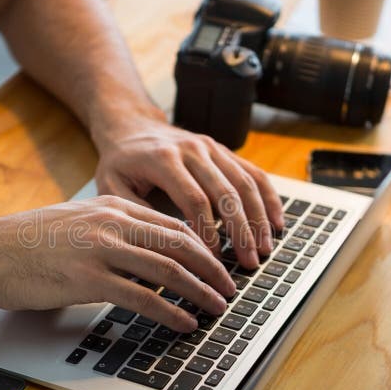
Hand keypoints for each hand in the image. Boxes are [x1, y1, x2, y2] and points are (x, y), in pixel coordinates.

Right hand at [0, 196, 236, 331]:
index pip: (172, 225)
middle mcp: (113, 223)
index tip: (217, 263)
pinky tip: (186, 321)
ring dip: (200, 290)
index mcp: (113, 207)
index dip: (203, 246)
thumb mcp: (76, 222)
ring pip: (169, 269)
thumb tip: (140, 254)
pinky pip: (143, 296)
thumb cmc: (25, 241)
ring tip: (218, 307)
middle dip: (212, 267)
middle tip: (230, 287)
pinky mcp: (89, 278)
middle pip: (180, 244)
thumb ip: (109, 231)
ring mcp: (102, 249)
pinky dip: (171, 311)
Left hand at [93, 117, 284, 269]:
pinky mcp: (223, 151)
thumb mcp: (112, 188)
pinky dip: (268, 198)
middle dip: (241, 231)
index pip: (194, 199)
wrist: (131, 127)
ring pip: (245, 183)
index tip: (212, 261)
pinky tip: (277, 223)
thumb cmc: (120, 163)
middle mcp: (193, 149)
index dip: (207, 233)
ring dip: (259, 218)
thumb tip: (163, 247)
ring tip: (265, 249)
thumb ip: (136, 214)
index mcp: (164, 159)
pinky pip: (253, 173)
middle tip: (249, 262)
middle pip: (226, 193)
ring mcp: (212, 147)